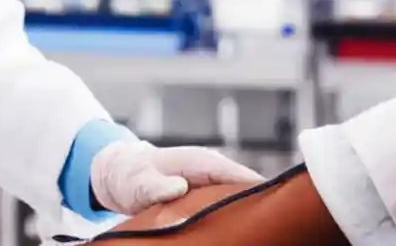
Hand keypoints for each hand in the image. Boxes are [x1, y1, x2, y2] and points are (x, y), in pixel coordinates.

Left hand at [90, 141, 263, 215]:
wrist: (121, 174)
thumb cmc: (131, 176)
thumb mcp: (138, 182)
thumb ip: (157, 186)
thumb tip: (179, 188)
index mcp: (202, 162)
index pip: (241, 177)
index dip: (259, 192)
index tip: (274, 211)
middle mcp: (212, 170)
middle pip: (247, 189)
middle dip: (258, 207)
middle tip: (268, 231)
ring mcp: (211, 183)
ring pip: (239, 199)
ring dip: (246, 212)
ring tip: (258, 234)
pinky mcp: (207, 195)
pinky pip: (227, 206)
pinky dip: (233, 217)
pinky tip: (238, 232)